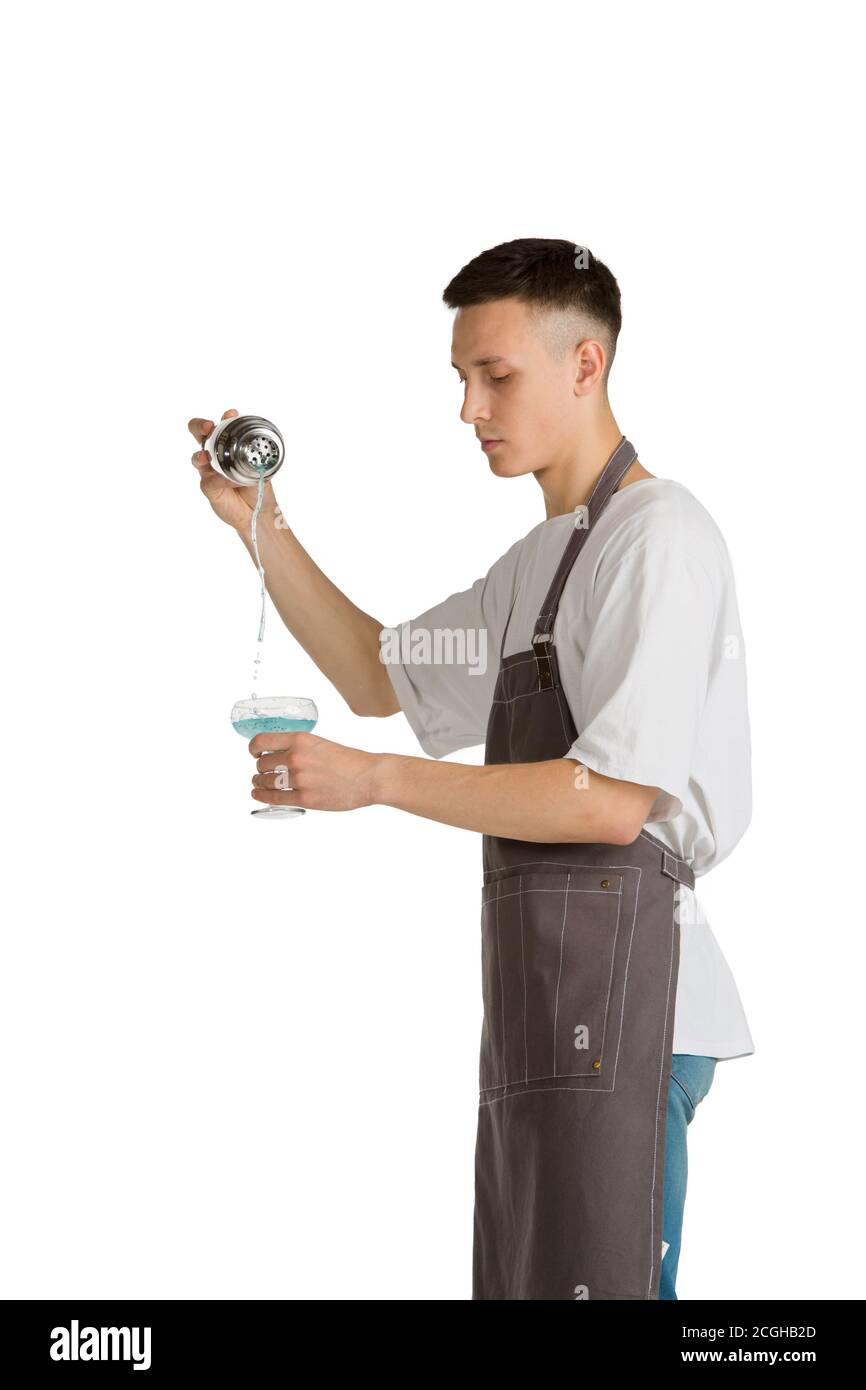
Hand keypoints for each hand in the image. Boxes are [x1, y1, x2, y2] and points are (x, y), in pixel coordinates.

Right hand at [188, 407, 280, 533]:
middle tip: (208, 427)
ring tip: (205, 457)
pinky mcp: (208, 487)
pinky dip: (219, 479)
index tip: (231, 414)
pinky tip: (228, 481)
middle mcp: (216, 455)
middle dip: (200, 426)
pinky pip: (209, 480)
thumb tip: (255, 449)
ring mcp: (209, 470)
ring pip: (197, 457)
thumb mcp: (262, 467)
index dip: (225, 418)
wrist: (258, 510)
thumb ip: (258, 456)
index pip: (223, 426)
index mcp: (229, 445)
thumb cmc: (258, 485)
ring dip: (200, 455)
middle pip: (199, 434)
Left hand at [249, 731, 379, 811]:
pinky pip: (275, 798)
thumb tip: (282, 755)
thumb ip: (300, 748)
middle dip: (260, 769)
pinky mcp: (304, 798)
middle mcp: (296, 757)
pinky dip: (263, 797)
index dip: (254, 748)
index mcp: (300, 740)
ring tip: (259, 784)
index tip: (254, 752)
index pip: (262, 741)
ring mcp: (299, 779)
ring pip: (265, 781)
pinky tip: (260, 795)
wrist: (369, 777)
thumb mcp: (321, 744)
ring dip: (259, 783)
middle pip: (262, 764)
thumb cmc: (351, 762)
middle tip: (261, 772)